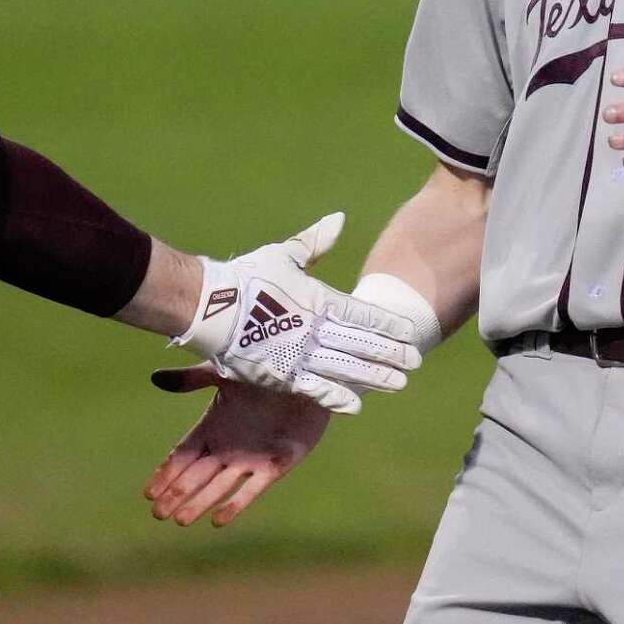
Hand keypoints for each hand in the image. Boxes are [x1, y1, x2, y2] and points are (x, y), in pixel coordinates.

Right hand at [144, 364, 329, 526]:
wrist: (305, 373)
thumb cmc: (263, 369)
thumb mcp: (222, 372)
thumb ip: (191, 379)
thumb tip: (156, 378)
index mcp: (213, 426)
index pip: (183, 455)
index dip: (166, 474)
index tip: (148, 493)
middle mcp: (228, 447)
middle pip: (196, 476)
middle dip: (176, 495)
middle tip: (158, 514)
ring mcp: (251, 458)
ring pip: (219, 486)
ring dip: (200, 503)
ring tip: (180, 520)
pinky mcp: (276, 465)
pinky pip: (252, 489)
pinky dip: (235, 504)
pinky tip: (218, 521)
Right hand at [174, 213, 421, 413]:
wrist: (208, 306)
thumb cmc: (245, 278)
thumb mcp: (283, 255)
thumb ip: (315, 243)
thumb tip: (340, 219)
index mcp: (319, 299)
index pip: (363, 315)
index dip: (387, 326)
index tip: (408, 332)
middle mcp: (315, 329)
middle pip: (362, 344)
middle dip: (390, 353)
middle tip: (414, 361)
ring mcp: (300, 354)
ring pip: (346, 368)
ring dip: (374, 376)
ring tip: (399, 383)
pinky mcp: (281, 374)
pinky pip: (315, 389)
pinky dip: (336, 397)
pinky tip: (356, 404)